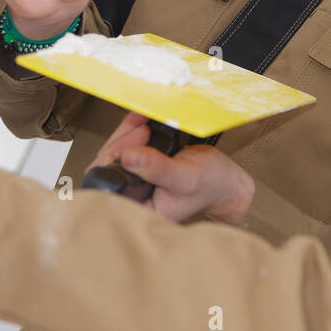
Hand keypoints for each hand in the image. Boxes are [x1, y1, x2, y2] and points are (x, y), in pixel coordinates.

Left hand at [88, 112, 254, 224]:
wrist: (225, 180)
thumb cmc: (211, 185)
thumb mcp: (186, 176)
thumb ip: (157, 168)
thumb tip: (127, 156)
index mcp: (140, 209)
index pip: (107, 186)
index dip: (112, 162)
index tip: (131, 147)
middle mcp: (133, 196)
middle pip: (105, 166)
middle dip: (121, 143)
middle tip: (143, 133)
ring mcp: (136, 180)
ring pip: (114, 152)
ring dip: (126, 133)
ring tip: (143, 125)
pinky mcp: (141, 165)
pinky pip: (126, 144)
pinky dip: (132, 129)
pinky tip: (141, 121)